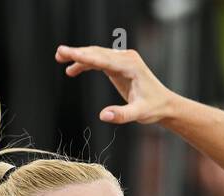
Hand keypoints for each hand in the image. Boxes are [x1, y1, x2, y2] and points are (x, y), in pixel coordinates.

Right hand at [56, 44, 176, 124]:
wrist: (165, 104)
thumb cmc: (154, 108)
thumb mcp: (138, 114)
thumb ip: (121, 115)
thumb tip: (102, 116)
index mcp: (130, 66)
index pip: (102, 58)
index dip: (84, 56)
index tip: (68, 52)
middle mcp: (126, 58)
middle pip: (97, 52)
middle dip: (77, 52)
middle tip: (59, 53)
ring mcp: (123, 60)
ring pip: (97, 54)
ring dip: (79, 56)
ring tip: (60, 58)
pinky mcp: (120, 65)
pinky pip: (100, 61)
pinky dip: (87, 63)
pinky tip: (73, 70)